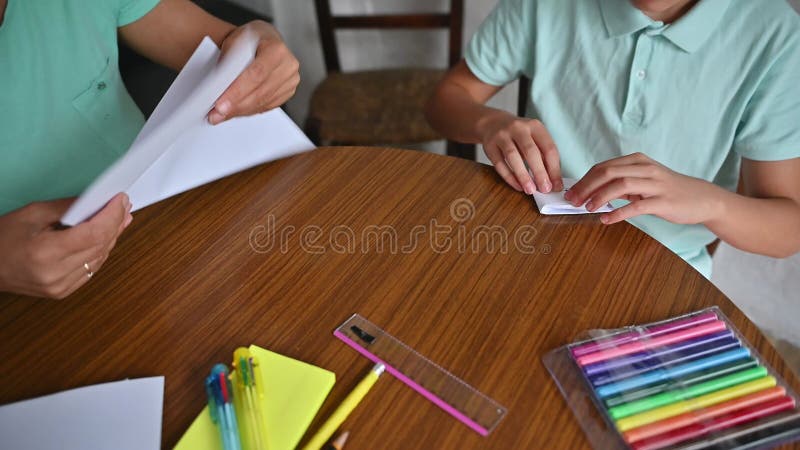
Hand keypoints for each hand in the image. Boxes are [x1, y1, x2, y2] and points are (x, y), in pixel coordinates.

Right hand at [0, 193, 131, 298]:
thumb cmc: (1, 239)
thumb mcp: (32, 214)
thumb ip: (67, 208)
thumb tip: (96, 201)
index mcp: (46, 253)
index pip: (94, 234)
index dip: (112, 216)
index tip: (121, 200)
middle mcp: (56, 274)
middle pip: (100, 246)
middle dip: (116, 223)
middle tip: (124, 205)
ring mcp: (61, 286)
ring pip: (100, 258)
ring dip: (113, 237)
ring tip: (121, 218)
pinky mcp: (63, 292)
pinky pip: (92, 269)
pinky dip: (101, 251)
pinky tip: (107, 237)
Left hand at [208, 21, 299, 124]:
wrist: (264, 40)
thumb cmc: (251, 39)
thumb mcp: (235, 41)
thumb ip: (228, 62)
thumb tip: (218, 86)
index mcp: (276, 49)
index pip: (256, 74)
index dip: (238, 91)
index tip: (221, 104)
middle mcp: (288, 65)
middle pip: (260, 92)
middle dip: (236, 106)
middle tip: (217, 114)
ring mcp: (290, 80)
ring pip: (263, 103)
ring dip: (240, 111)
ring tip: (221, 115)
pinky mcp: (288, 92)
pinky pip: (267, 106)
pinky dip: (248, 111)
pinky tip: (235, 112)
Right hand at [477, 111, 562, 194]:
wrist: (493, 123)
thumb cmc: (519, 136)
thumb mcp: (534, 138)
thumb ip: (543, 156)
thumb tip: (553, 181)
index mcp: (535, 126)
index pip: (548, 148)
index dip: (554, 168)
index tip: (556, 185)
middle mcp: (519, 128)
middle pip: (531, 151)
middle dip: (539, 172)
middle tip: (545, 189)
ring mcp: (502, 135)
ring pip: (513, 156)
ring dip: (523, 176)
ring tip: (530, 190)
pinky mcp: (489, 145)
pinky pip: (499, 163)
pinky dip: (509, 177)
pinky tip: (517, 186)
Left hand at [565, 152, 724, 224]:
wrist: (702, 199)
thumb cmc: (668, 190)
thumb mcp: (643, 180)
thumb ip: (621, 182)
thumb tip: (591, 191)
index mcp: (638, 161)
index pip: (604, 166)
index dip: (584, 179)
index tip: (571, 192)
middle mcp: (645, 169)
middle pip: (608, 173)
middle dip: (586, 186)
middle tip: (573, 200)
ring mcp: (655, 184)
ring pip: (621, 185)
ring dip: (600, 197)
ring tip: (588, 208)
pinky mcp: (663, 201)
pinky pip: (636, 206)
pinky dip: (618, 213)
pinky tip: (606, 220)